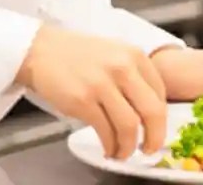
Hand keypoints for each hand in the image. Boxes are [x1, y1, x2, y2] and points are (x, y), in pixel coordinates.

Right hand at [16, 24, 167, 159]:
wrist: (41, 50)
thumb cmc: (77, 55)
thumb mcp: (114, 53)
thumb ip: (134, 76)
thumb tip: (149, 112)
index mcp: (134, 55)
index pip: (160, 94)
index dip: (162, 120)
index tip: (156, 131)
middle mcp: (122, 67)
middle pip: (152, 112)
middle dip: (155, 138)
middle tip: (149, 149)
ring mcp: (101, 84)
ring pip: (129, 126)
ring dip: (129, 147)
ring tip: (123, 152)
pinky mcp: (83, 100)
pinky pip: (105, 132)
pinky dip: (110, 146)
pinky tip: (108, 148)